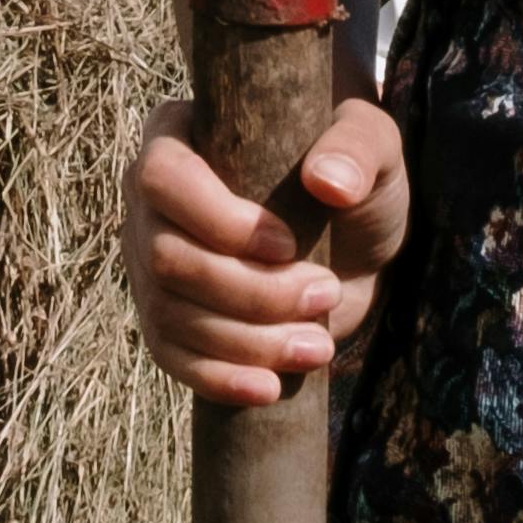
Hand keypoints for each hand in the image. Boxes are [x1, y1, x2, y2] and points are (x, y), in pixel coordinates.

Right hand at [120, 95, 407, 404]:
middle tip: (326, 292)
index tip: (287, 244)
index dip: (218, 220)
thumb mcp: (373, 144)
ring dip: (248, 341)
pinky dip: (220, 378)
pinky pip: (171, 357)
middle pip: (166, 259)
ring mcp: (150, 264)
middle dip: (250, 291)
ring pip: (171, 316)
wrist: (354, 241)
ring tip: (318, 344)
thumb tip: (328, 182)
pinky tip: (270, 386)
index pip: (163, 178)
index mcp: (178, 137)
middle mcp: (150, 202)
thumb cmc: (355, 174)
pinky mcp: (168, 318)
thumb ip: (358, 146)